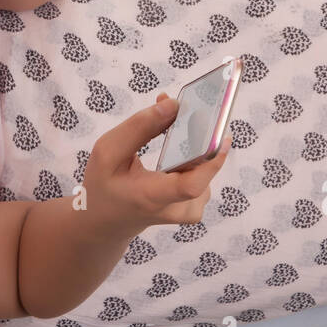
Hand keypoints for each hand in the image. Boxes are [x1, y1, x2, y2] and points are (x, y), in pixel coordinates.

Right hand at [83, 92, 232, 233]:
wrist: (106, 222)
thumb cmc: (104, 184)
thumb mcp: (107, 152)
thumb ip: (139, 127)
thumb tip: (173, 105)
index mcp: (149, 197)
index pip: (190, 186)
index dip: (211, 160)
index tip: (222, 134)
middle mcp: (174, 209)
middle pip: (203, 172)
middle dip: (200, 137)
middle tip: (190, 111)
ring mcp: (187, 211)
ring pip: (204, 170)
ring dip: (194, 145)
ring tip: (178, 126)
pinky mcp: (194, 206)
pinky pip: (202, 174)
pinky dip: (194, 155)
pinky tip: (178, 146)